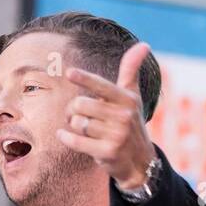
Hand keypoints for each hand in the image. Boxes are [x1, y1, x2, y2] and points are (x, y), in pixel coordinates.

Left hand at [57, 41, 156, 189]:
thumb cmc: (131, 124)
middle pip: (81, 104)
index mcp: (127, 99)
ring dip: (73, 125)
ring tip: (81, 128)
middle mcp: (124, 116)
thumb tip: (143, 44)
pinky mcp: (107, 152)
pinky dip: (66, 137)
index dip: (85, 78)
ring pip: (78, 123)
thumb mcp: (133, 98)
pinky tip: (62, 134)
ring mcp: (116, 135)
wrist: (140, 161)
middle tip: (75, 113)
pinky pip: (77, 141)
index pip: (102, 85)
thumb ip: (131, 72)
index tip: (69, 72)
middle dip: (73, 109)